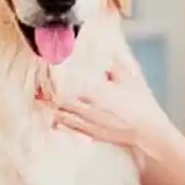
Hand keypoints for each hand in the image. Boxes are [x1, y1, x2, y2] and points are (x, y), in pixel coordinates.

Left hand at [40, 58, 171, 153]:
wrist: (147, 131)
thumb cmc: (140, 104)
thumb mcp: (129, 78)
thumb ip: (113, 64)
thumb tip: (102, 52)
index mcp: (96, 92)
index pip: (67, 85)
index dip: (54, 79)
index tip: (46, 71)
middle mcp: (87, 109)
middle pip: (58, 101)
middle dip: (46, 93)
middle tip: (37, 86)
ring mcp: (87, 122)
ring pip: (60, 114)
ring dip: (49, 106)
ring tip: (39, 98)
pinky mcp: (90, 132)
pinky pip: (68, 126)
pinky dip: (58, 120)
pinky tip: (52, 116)